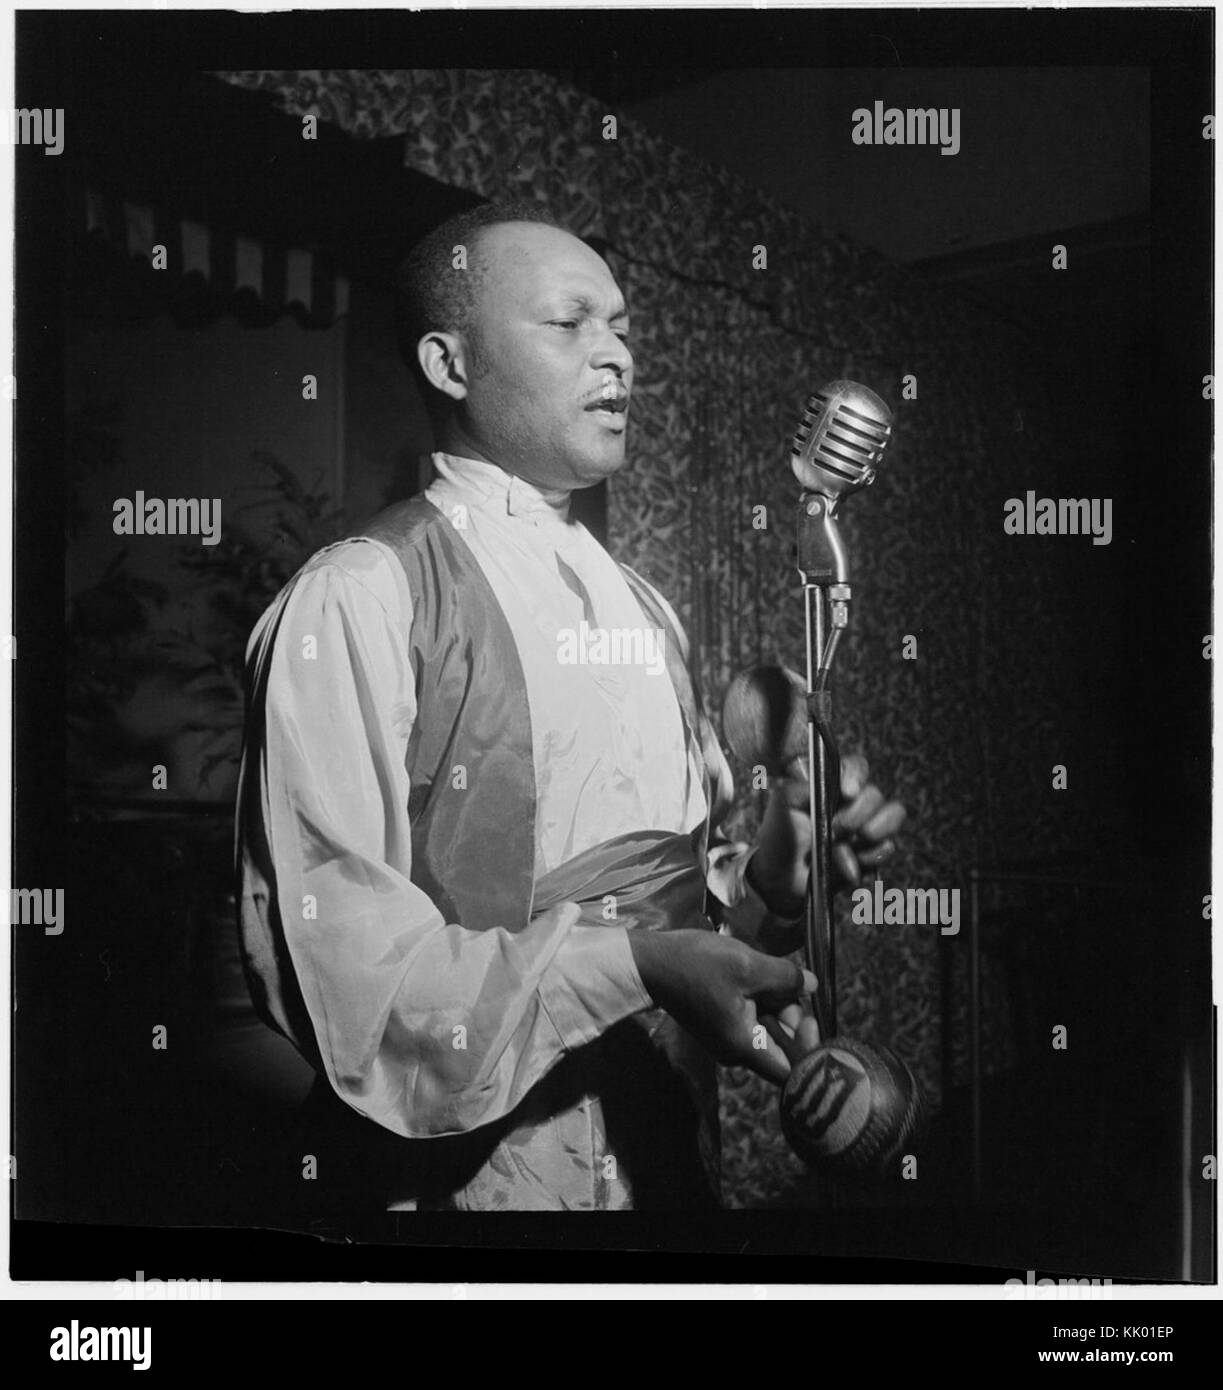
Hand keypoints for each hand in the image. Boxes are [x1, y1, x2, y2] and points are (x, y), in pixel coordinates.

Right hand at [628, 928, 816, 1084]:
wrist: (652, 962)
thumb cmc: (697, 965)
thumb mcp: (748, 965)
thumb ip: (786, 978)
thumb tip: (813, 986)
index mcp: (744, 1046)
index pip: (792, 1072)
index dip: (810, 1051)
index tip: (808, 1016)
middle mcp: (737, 1052)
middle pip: (783, 1046)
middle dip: (792, 1015)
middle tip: (787, 982)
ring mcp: (729, 1039)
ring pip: (769, 1029)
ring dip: (776, 1002)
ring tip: (764, 972)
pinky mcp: (723, 1025)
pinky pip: (754, 1019)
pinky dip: (761, 1000)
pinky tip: (753, 975)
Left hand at [746, 752, 906, 920]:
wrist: (781, 878)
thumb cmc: (780, 836)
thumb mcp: (782, 804)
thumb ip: (802, 785)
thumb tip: (826, 782)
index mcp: (832, 785)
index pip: (856, 767)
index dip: (857, 775)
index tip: (848, 792)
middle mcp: (852, 803)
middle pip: (875, 795)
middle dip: (857, 814)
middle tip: (836, 829)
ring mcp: (865, 828)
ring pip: (892, 816)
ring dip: (870, 833)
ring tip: (845, 846)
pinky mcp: (872, 854)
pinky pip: (886, 849)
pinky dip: (869, 857)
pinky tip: (849, 864)